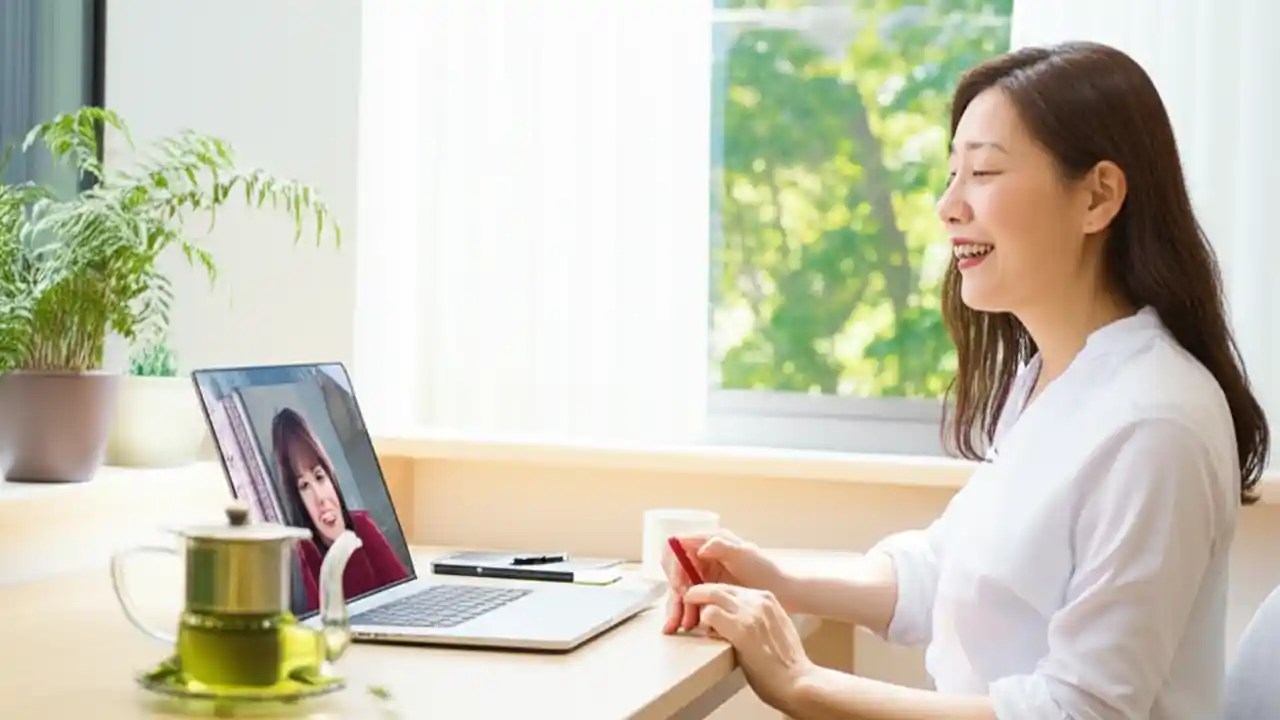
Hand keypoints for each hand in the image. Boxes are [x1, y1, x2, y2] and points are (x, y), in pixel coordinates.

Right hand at [662, 529, 787, 633]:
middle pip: (675, 570)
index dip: (673, 566)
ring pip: (680, 587)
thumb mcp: (745, 555)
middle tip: (677, 616)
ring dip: (677, 606)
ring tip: (678, 626)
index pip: (677, 547)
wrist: (782, 591)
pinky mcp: (708, 589)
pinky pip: (690, 598)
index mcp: (709, 540)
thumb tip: (700, 549)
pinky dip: (685, 611)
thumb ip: (722, 547)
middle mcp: (702, 554)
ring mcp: (704, 572)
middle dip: (674, 593)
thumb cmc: (765, 570)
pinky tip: (685, 625)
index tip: (679, 586)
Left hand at [683, 583, 814, 713]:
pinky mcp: (740, 629)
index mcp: (767, 599)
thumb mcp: (777, 627)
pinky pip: (710, 614)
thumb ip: (760, 618)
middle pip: (719, 586)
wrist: (797, 680)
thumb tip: (740, 620)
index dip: (715, 595)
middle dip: (700, 593)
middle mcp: (758, 600)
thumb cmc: (787, 662)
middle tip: (688, 601)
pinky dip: (703, 622)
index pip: (732, 587)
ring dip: (697, 604)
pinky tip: (705, 633)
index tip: (706, 603)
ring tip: (690, 617)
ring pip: (711, 594)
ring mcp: (749, 612)